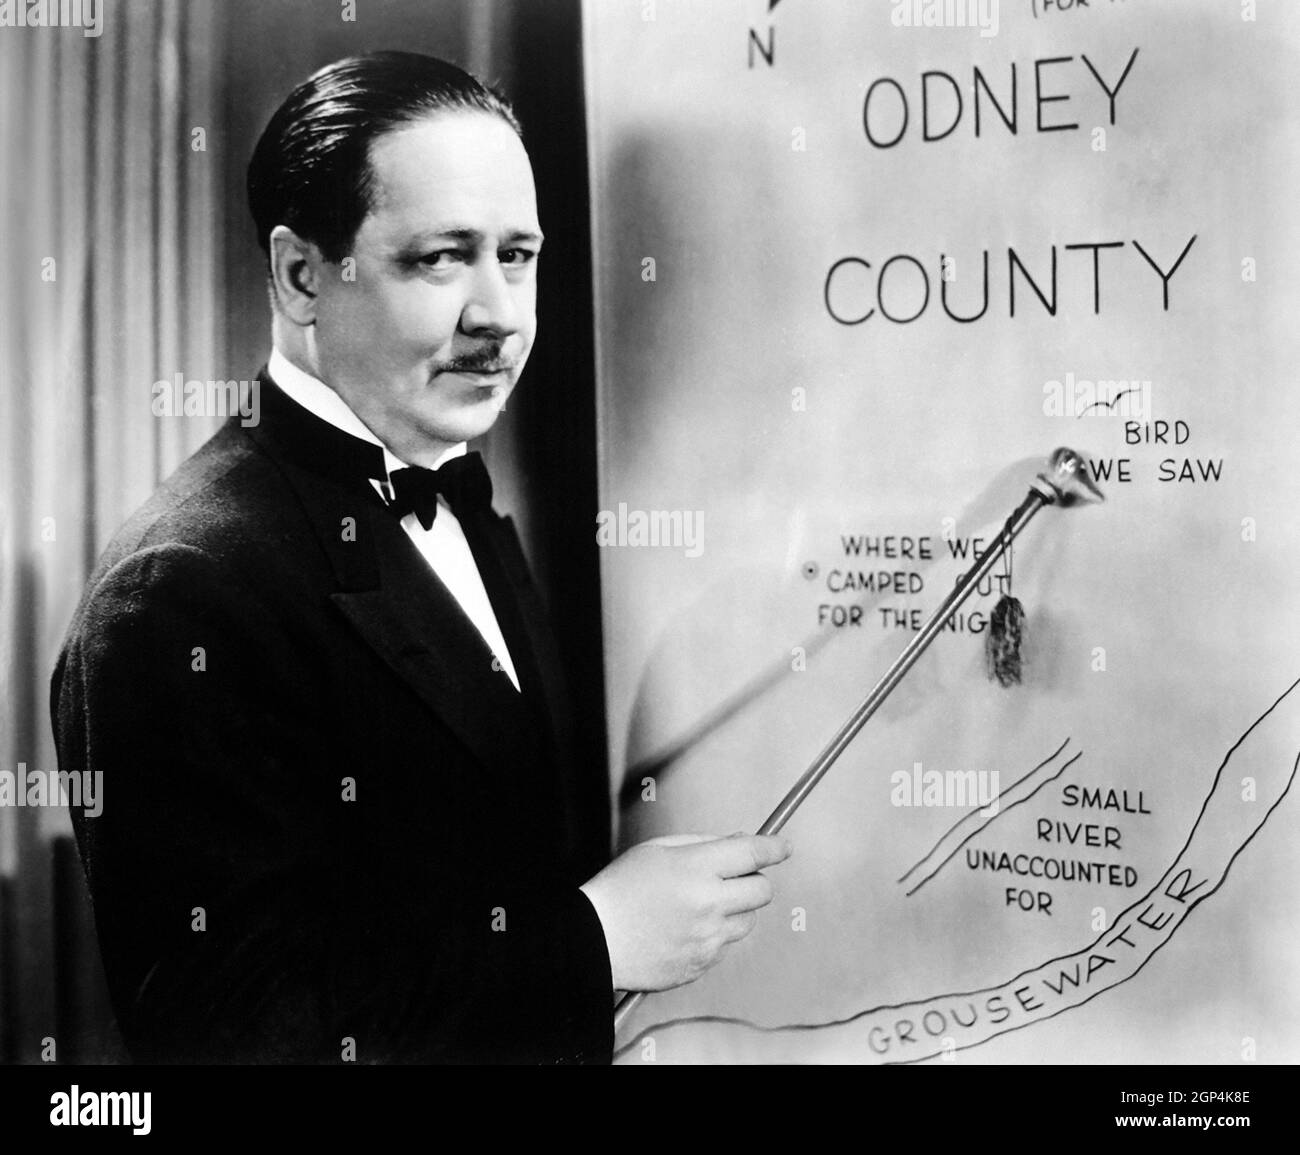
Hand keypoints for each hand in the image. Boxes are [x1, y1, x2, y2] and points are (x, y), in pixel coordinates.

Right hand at [579, 832, 792, 992]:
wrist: (594, 940)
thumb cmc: (621, 889)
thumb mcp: (658, 849)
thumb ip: (704, 843)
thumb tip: (741, 842)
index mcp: (696, 868)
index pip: (752, 853)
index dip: (774, 848)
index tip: (783, 847)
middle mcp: (708, 904)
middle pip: (762, 891)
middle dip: (754, 880)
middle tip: (734, 877)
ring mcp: (707, 938)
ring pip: (748, 921)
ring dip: (735, 910)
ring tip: (700, 905)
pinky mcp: (702, 964)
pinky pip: (725, 945)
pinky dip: (715, 934)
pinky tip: (685, 928)